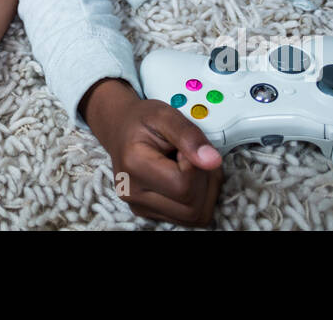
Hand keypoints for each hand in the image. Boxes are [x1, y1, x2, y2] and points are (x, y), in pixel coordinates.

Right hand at [84, 80, 223, 226]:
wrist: (119, 127)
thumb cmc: (141, 120)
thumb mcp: (165, 115)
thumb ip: (190, 136)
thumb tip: (212, 161)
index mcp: (134, 166)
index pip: (183, 186)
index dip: (197, 166)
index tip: (186, 148)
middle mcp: (133, 193)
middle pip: (192, 208)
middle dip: (206, 182)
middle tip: (195, 156)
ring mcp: (140, 206)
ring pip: (194, 216)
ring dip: (206, 192)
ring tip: (193, 166)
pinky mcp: (149, 212)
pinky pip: (188, 217)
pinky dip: (198, 198)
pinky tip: (188, 177)